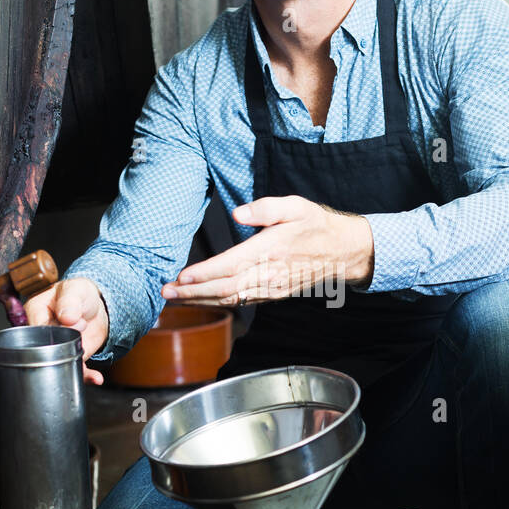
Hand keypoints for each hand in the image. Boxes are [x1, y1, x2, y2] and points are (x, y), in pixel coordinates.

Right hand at [25, 277, 109, 384]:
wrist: (96, 306)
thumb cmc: (79, 293)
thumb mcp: (76, 290)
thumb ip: (70, 301)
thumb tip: (67, 316)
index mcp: (34, 311)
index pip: (36, 328)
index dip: (54, 330)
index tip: (71, 322)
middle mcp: (41, 333)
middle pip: (44, 349)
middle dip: (64, 349)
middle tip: (82, 329)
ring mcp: (55, 346)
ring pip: (59, 363)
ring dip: (75, 367)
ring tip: (88, 370)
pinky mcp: (69, 356)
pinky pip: (74, 368)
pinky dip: (86, 375)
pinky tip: (95, 377)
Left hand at [162, 196, 374, 306]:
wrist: (343, 252)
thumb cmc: (316, 225)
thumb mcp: (295, 206)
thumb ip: (265, 208)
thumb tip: (238, 213)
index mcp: (271, 250)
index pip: (231, 265)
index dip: (204, 274)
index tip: (182, 277)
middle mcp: (270, 274)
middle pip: (224, 288)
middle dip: (192, 293)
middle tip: (165, 292)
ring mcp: (271, 288)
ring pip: (231, 298)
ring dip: (201, 300)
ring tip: (175, 298)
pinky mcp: (273, 295)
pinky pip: (242, 301)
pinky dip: (219, 302)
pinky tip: (202, 300)